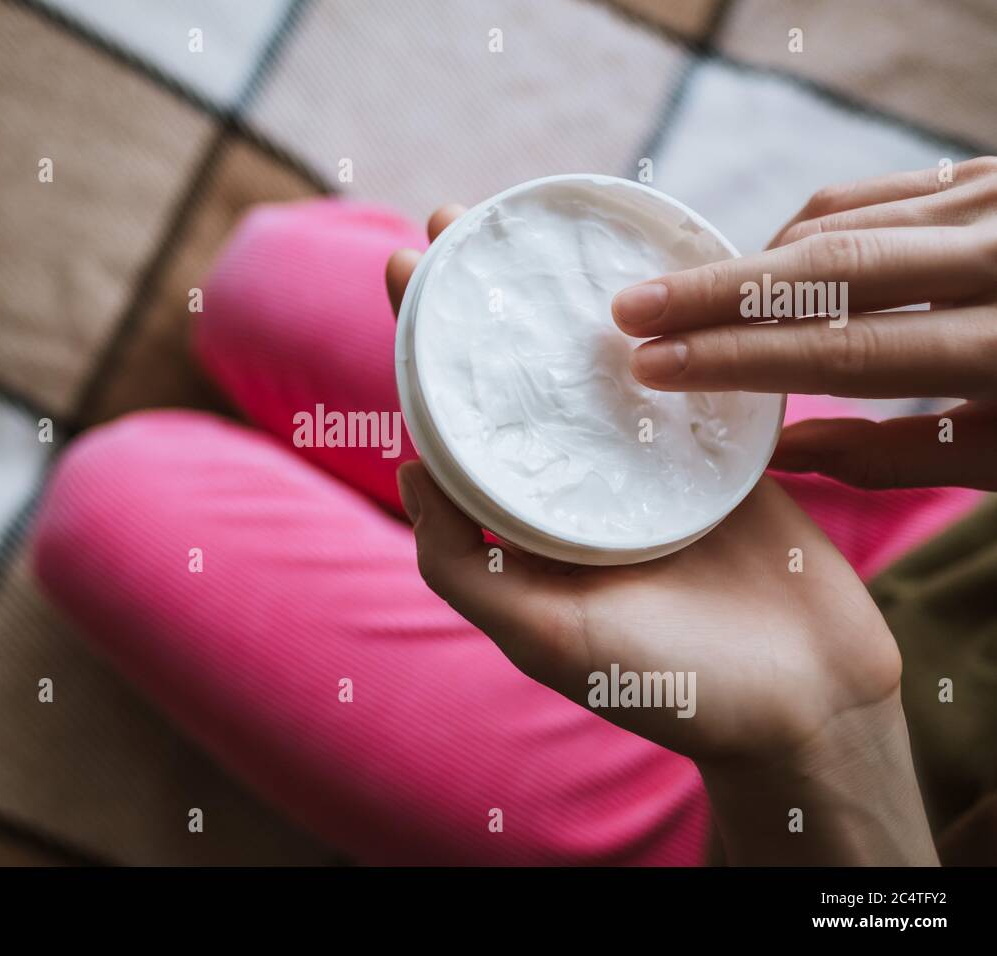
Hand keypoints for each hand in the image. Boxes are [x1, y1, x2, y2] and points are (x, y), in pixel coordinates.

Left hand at [387, 208, 935, 863]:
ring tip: (539, 222)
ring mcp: (648, 463)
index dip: (424, 345)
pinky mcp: (720, 451)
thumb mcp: (546, 639)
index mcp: (526, 524)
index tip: (398, 267)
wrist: (810, 709)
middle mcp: (577, 484)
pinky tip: (642, 267)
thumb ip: (463, 568)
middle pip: (516, 372)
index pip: (458, 417)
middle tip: (454, 218)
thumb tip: (407, 469)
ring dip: (564, 291)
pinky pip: (685, 374)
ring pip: (594, 362)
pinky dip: (664, 324)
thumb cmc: (673, 688)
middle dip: (482, 297)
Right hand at [610, 158, 996, 490]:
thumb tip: (777, 451)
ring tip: (672, 298)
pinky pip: (871, 196)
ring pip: (839, 222)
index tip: (653, 368)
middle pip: (827, 269)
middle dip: (714, 293)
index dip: (738, 361)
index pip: (846, 352)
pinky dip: (803, 231)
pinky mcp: (990, 175)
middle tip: (625, 310)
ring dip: (746, 261)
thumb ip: (892, 457)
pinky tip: (759, 267)